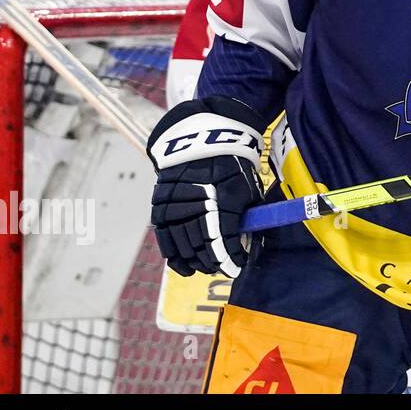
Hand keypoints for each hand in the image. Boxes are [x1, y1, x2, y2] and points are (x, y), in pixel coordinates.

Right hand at [147, 97, 265, 277]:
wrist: (201, 141)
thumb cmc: (232, 167)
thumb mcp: (247, 189)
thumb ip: (247, 217)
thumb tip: (249, 245)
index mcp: (223, 201)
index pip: (225, 242)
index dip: (231, 260)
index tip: (237, 267)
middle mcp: (197, 206)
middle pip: (203, 247)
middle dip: (214, 262)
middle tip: (221, 268)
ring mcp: (176, 207)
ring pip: (184, 246)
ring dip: (196, 261)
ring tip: (205, 268)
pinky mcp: (161, 208)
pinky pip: (166, 239)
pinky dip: (175, 257)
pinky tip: (184, 268)